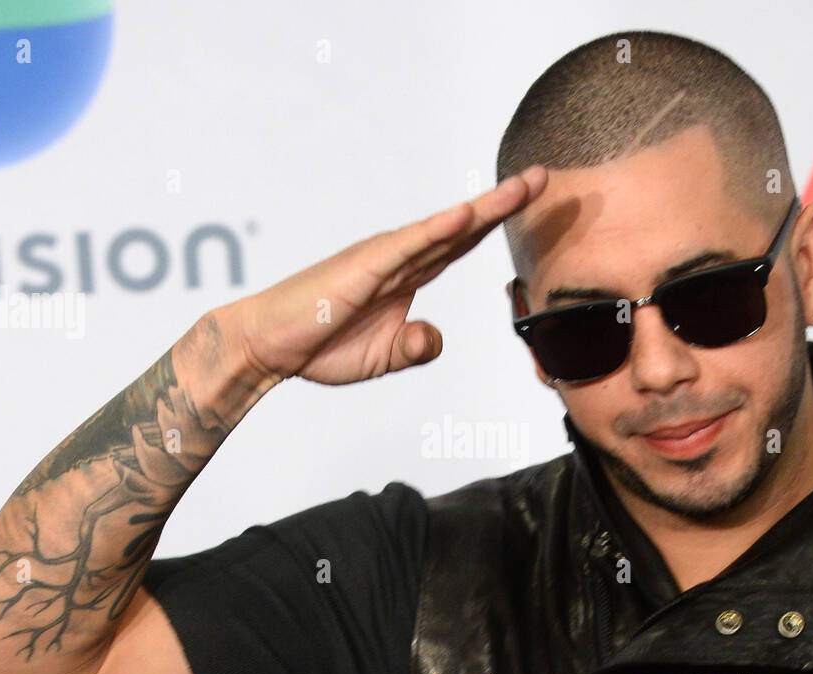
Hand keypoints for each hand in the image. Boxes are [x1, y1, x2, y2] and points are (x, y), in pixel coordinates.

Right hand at [220, 165, 547, 385]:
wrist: (270, 346)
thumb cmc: (318, 344)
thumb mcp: (384, 356)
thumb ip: (416, 346)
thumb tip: (436, 336)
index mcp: (406, 276)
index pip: (459, 246)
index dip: (494, 225)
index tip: (530, 205)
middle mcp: (399, 258)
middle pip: (461, 228)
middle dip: (502, 203)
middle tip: (542, 178)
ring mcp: (382, 259)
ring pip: (443, 230)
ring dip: (483, 208)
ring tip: (523, 186)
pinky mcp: (363, 267)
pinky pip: (407, 247)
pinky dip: (437, 230)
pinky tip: (466, 216)